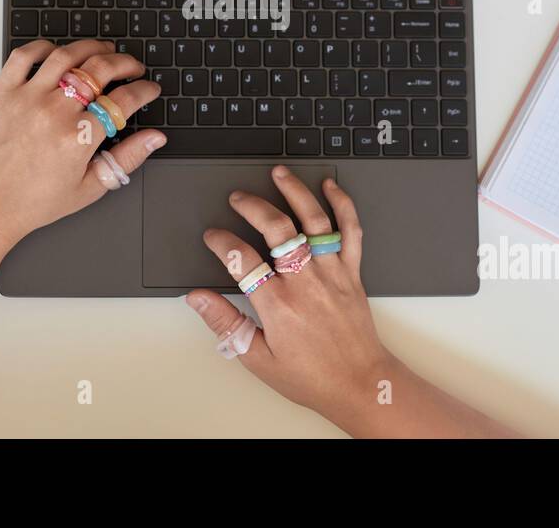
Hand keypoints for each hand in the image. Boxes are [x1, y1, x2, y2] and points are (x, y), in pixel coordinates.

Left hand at [0, 38, 165, 249]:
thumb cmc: (35, 201)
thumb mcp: (90, 188)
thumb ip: (126, 159)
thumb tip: (155, 138)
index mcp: (78, 139)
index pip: (123, 101)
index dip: (144, 90)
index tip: (149, 88)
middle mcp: (54, 113)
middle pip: (100, 69)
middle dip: (126, 63)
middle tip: (133, 67)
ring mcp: (27, 98)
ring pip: (67, 55)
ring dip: (92, 47)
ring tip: (104, 50)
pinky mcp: (3, 93)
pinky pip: (24, 56)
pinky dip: (44, 47)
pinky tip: (59, 54)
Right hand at [184, 167, 393, 429]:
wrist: (360, 384)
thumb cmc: (311, 377)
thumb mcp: (258, 358)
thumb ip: (226, 323)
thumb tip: (198, 298)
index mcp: (279, 305)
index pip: (242, 260)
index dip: (222, 242)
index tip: (212, 236)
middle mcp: (306, 282)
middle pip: (277, 228)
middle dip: (252, 205)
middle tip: (237, 198)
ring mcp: (332, 273)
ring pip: (313, 220)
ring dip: (294, 192)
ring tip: (278, 174)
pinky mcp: (352, 272)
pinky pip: (350, 230)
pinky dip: (342, 205)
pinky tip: (330, 187)